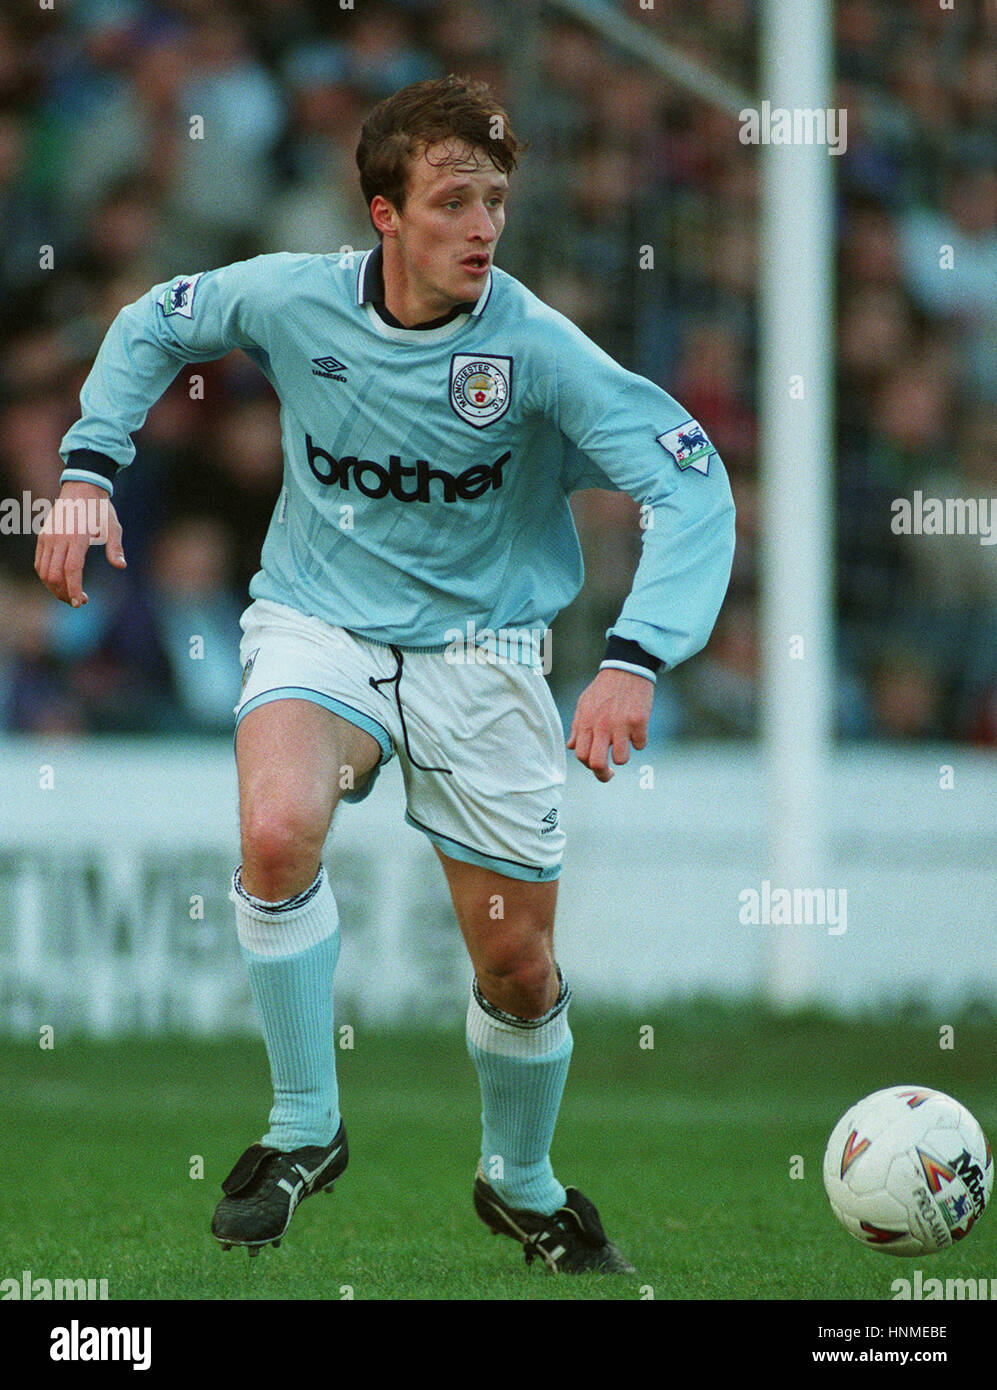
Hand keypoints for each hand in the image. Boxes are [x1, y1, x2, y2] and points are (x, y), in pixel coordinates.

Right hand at [34, 480, 125, 606]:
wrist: (80, 488)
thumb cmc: (100, 509)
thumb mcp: (114, 526)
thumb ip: (116, 547)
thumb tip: (121, 566)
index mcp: (77, 536)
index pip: (72, 569)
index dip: (74, 589)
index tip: (79, 602)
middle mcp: (59, 537)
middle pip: (55, 574)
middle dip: (65, 593)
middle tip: (79, 601)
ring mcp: (48, 537)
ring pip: (44, 571)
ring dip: (54, 588)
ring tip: (69, 595)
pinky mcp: (43, 537)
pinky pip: (39, 563)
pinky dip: (47, 577)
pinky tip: (60, 583)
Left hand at [567, 667, 654, 781]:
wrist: (626, 668)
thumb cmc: (604, 688)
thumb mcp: (583, 704)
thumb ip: (577, 727)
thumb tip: (571, 747)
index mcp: (586, 722)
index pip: (581, 755)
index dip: (588, 765)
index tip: (596, 765)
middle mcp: (601, 726)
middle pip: (597, 764)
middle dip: (603, 775)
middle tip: (610, 774)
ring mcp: (621, 724)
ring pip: (622, 759)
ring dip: (624, 756)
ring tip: (624, 743)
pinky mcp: (639, 721)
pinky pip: (640, 745)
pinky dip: (640, 740)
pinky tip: (637, 728)